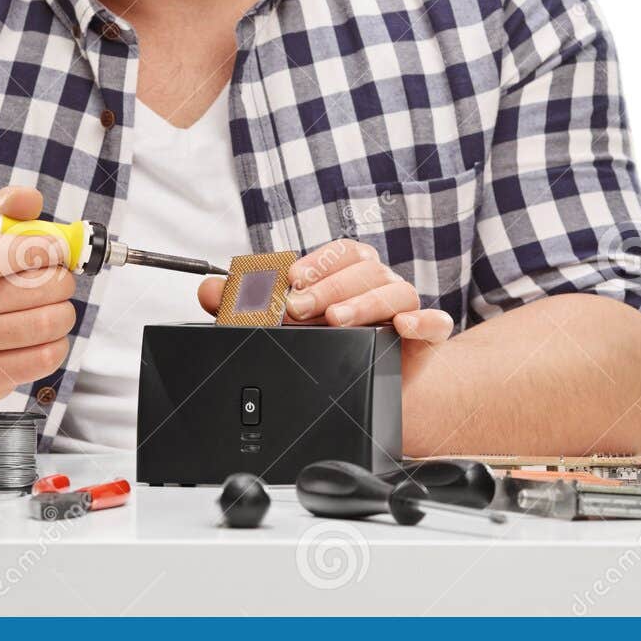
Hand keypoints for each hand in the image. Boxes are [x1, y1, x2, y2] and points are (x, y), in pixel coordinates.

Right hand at [0, 185, 76, 402]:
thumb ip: (10, 211)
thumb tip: (29, 200)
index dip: (38, 246)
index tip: (56, 247)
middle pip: (34, 288)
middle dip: (60, 279)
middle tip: (58, 278)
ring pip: (47, 322)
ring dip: (64, 311)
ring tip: (52, 306)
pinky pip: (48, 355)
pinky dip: (58, 341)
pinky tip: (43, 334)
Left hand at [196, 239, 453, 342]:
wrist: (373, 387)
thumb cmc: (329, 345)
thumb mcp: (283, 326)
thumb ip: (245, 306)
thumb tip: (206, 290)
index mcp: (348, 272)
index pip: (338, 253)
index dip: (316, 263)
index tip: (290, 280)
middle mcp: (378, 283)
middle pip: (363, 268)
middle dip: (328, 286)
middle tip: (299, 308)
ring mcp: (404, 307)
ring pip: (394, 291)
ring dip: (364, 302)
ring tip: (337, 320)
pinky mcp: (426, 337)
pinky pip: (435, 322)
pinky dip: (423, 320)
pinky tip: (404, 326)